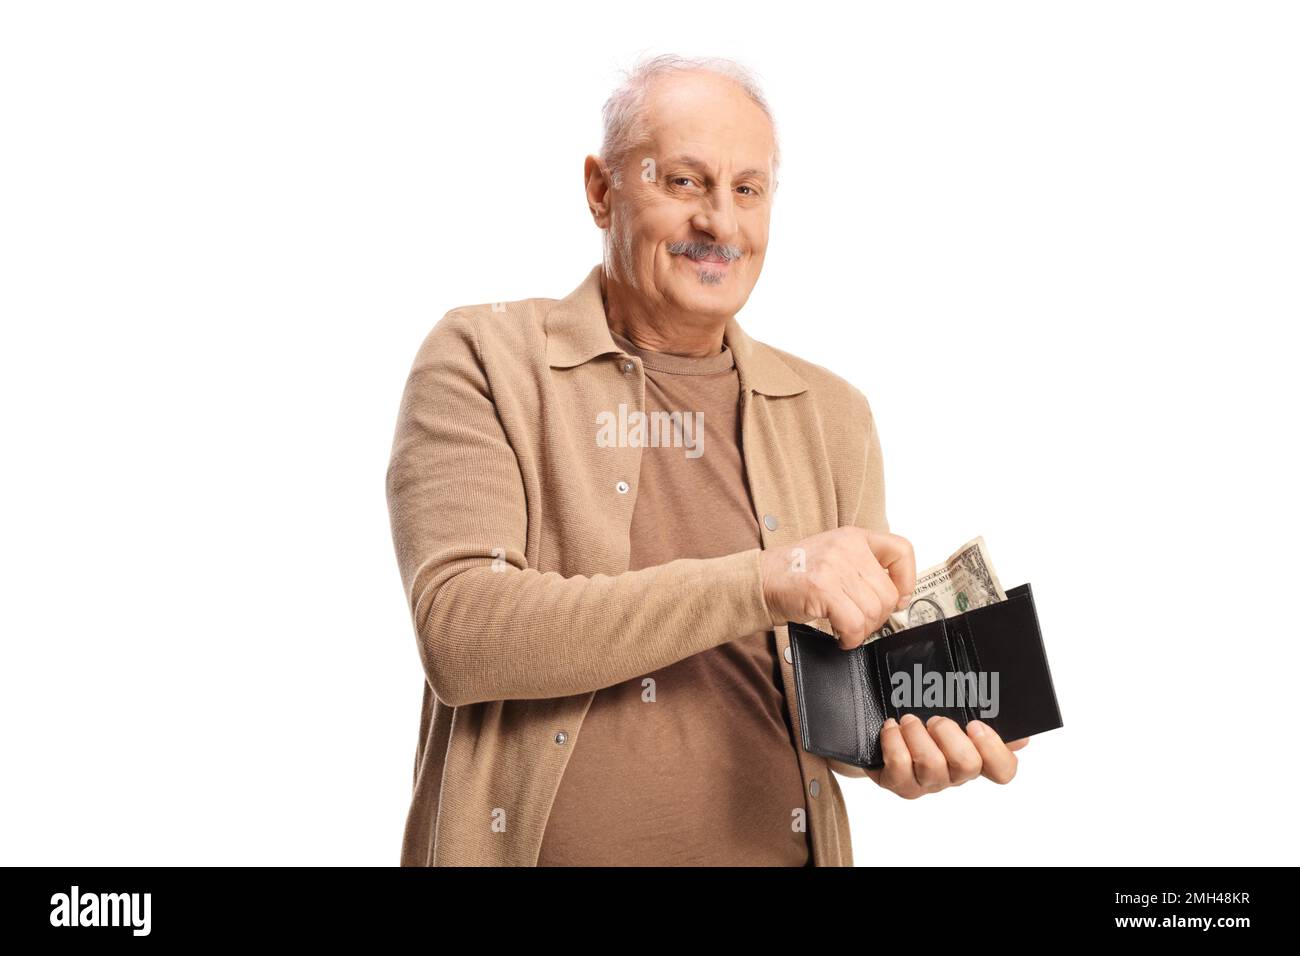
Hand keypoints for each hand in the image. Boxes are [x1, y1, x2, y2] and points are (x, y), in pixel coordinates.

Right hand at [760, 526, 915, 648]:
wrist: (758, 580)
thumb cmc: (792, 573)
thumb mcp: (833, 556)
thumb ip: (862, 568)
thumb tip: (894, 598)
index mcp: (853, 537)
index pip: (901, 550)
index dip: (906, 579)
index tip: (898, 596)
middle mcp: (847, 548)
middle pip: (888, 592)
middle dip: (878, 618)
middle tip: (861, 623)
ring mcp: (835, 567)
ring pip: (873, 611)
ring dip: (863, 630)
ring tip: (847, 630)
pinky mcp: (823, 588)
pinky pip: (854, 624)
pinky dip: (851, 638)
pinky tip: (841, 636)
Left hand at [865, 714, 1029, 796]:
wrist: (876, 721)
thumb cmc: (921, 709)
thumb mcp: (954, 704)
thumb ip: (987, 714)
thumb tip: (1021, 737)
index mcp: (975, 755)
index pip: (1003, 770)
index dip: (995, 750)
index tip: (975, 725)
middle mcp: (953, 774)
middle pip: (968, 765)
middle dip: (950, 734)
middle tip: (936, 719)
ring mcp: (925, 782)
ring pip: (933, 766)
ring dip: (918, 735)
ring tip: (909, 720)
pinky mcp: (897, 782)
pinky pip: (900, 766)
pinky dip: (894, 741)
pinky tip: (891, 727)